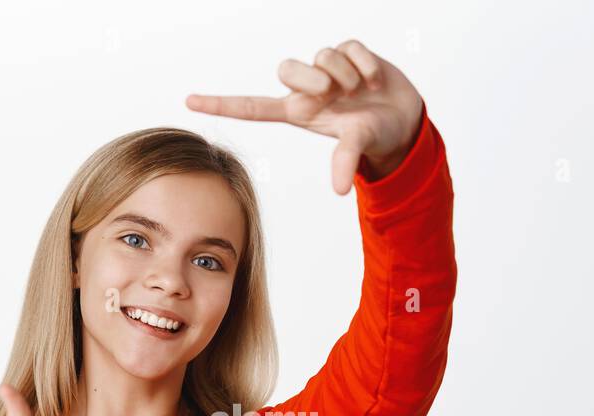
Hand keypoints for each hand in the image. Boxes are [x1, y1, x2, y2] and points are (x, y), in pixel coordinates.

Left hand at [185, 39, 423, 194]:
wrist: (404, 120)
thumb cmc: (372, 135)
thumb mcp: (358, 147)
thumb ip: (345, 161)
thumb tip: (341, 189)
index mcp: (298, 112)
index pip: (253, 107)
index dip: (222, 104)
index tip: (189, 101)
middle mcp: (308, 90)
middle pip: (286, 68)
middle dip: (312, 78)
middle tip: (335, 94)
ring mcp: (327, 69)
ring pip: (322, 56)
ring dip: (346, 75)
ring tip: (361, 92)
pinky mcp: (348, 52)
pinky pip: (349, 47)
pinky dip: (366, 65)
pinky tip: (375, 82)